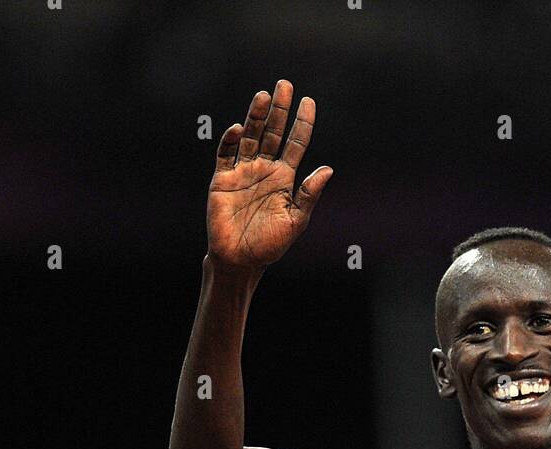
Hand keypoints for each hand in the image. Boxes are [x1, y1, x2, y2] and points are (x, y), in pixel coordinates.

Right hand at [207, 79, 332, 270]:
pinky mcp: (222, 179)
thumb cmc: (270, 244)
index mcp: (284, 178)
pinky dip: (231, 140)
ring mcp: (243, 172)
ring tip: (264, 96)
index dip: (302, 123)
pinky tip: (240, 129)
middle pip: (272, 132)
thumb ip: (309, 194)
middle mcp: (264, 170)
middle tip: (285, 85)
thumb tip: (328, 169)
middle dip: (279, 110)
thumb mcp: (296, 220)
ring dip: (256, 116)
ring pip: (250, 137)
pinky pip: (226, 154)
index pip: (295, 144)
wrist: (241, 260)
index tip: (309, 102)